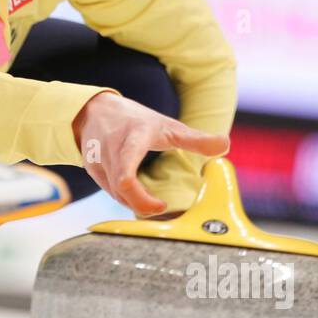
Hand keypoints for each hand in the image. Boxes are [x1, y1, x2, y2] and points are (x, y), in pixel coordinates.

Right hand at [71, 92, 229, 216]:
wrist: (94, 110)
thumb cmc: (135, 120)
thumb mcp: (167, 126)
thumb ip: (196, 139)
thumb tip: (226, 145)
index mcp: (132, 139)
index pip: (127, 173)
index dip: (142, 197)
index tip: (162, 204)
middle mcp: (111, 151)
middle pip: (121, 190)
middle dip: (142, 205)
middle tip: (161, 208)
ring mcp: (97, 163)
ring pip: (116, 194)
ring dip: (135, 202)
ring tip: (152, 201)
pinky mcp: (92, 172)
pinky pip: (111, 192)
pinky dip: (126, 198)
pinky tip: (137, 194)